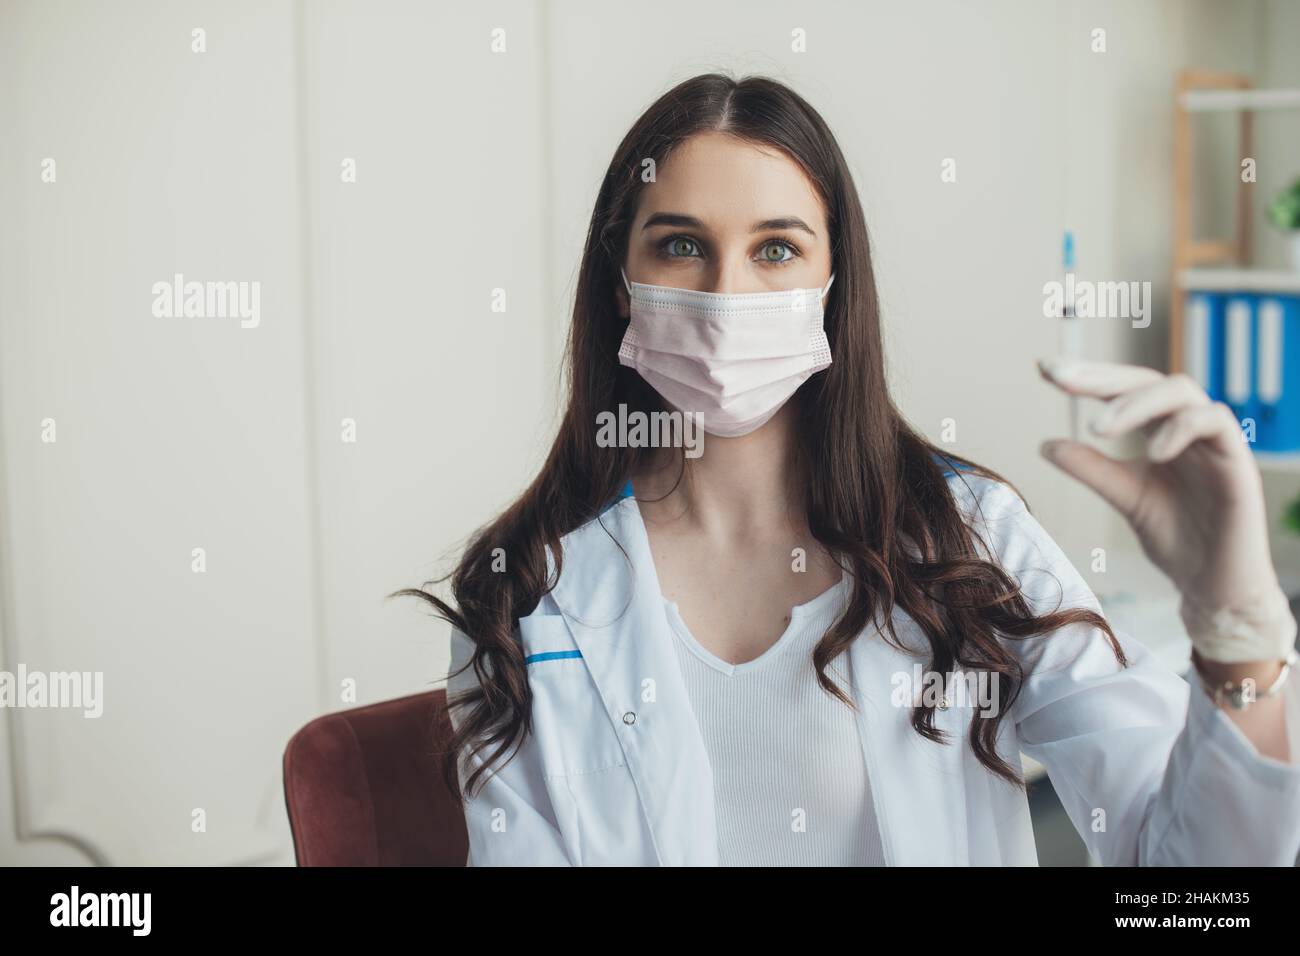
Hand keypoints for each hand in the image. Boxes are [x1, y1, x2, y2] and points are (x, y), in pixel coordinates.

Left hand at [1035, 357, 1292, 664]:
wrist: (1212, 584)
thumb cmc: (1175, 537)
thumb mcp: (1124, 496)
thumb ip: (1091, 469)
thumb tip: (1045, 444)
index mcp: (1160, 430)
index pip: (1124, 390)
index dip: (1087, 376)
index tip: (1044, 370)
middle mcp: (1188, 427)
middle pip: (1148, 379)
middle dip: (1101, 375)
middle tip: (1059, 377)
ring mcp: (1215, 441)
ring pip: (1182, 391)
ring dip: (1135, 403)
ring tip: (1098, 429)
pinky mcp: (1238, 462)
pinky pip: (1216, 422)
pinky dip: (1180, 428)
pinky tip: (1152, 451)